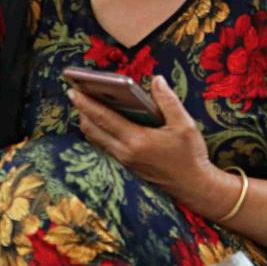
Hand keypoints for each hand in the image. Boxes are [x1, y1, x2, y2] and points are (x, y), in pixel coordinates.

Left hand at [71, 78, 233, 217]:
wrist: (193, 186)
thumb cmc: (190, 155)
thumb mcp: (184, 124)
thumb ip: (168, 100)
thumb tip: (156, 79)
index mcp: (137, 140)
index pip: (103, 118)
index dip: (86, 104)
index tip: (73, 90)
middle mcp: (125, 152)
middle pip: (92, 129)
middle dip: (81, 110)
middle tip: (75, 92)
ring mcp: (123, 160)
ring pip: (95, 139)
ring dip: (88, 122)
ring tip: (85, 104)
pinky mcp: (125, 165)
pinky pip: (103, 145)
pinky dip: (97, 132)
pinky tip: (101, 120)